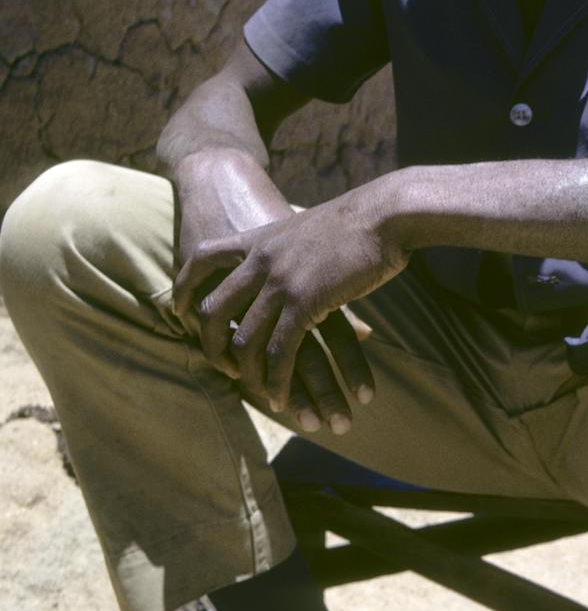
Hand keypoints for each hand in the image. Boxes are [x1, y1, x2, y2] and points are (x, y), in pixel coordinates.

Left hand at [172, 182, 410, 428]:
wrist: (384, 215)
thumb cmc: (358, 221)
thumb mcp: (308, 226)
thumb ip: (290, 244)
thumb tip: (291, 255)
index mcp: (259, 238)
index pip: (203, 258)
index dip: (185, 287)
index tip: (179, 311)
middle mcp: (261, 261)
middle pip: (214, 309)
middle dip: (211, 345)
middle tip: (224, 368)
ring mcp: (279, 283)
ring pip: (245, 340)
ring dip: (249, 374)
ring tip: (261, 393)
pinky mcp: (304, 303)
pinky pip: (279, 352)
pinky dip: (277, 379)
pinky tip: (282, 395)